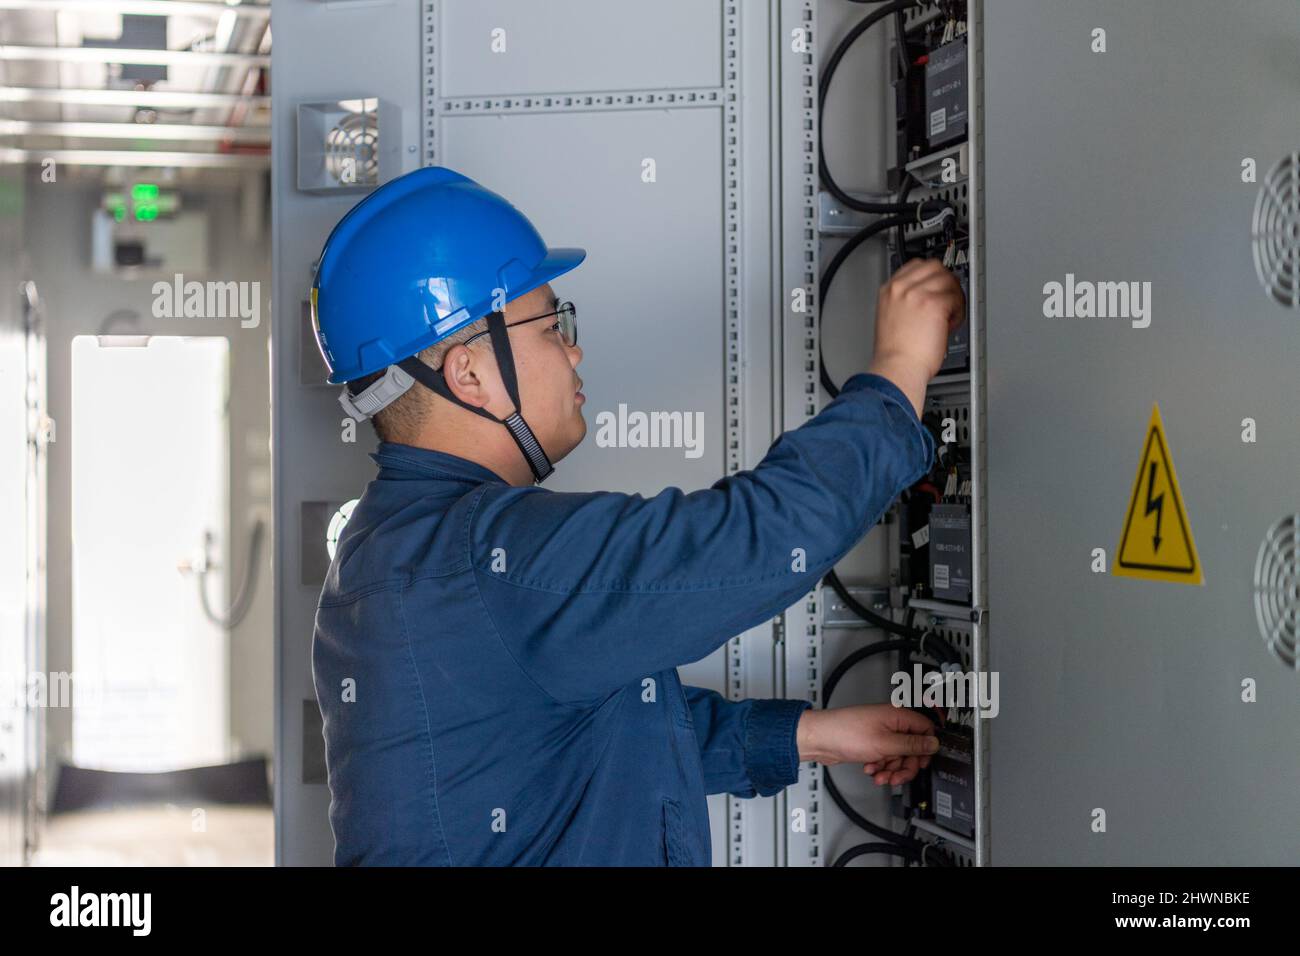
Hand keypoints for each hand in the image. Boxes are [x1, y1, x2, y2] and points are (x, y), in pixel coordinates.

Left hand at [797, 703, 939, 785]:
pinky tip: (871, 770)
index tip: (921, 761)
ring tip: (880, 775)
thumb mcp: (885, 744)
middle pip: (912, 747)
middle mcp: (891, 722)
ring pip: (899, 756)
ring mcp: (881, 734)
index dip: (926, 747)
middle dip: (906, 764)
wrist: (820, 740)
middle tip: (897, 774)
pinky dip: (880, 767)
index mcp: (897, 715)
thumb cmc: (845, 733)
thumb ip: (912, 744)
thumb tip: (933, 743)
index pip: (925, 728)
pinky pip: (885, 759)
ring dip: (892, 769)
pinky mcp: (872, 744)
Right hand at [866, 259, 966, 416]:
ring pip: (948, 280)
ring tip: (949, 316)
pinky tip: (950, 324)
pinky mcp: (934, 303)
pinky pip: (956, 297)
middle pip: (934, 266)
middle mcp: (901, 288)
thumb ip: (904, 303)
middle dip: (945, 282)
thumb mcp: (890, 318)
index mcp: (889, 291)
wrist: (896, 368)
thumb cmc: (894, 354)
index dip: (931, 274)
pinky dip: (958, 311)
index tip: (938, 284)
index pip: (915, 265)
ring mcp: (917, 294)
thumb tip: (926, 297)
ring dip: (954, 297)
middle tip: (948, 300)